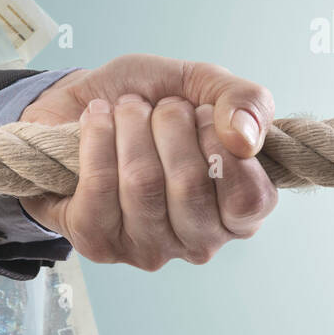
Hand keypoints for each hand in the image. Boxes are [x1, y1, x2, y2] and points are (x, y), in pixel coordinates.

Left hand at [20, 54, 277, 268]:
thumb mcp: (205, 85)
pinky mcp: (97, 243)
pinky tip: (96, 119)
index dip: (222, 143)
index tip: (201, 111)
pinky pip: (98, 185)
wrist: (83, 101)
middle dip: (170, 124)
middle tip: (160, 105)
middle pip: (190, 185)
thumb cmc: (152, 101)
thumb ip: (244, 102)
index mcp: (237, 214)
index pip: (249, 199)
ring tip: (127, 107)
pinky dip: (96, 136)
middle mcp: (198, 242)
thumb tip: (245, 140)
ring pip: (142, 183)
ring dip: (132, 125)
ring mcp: (147, 249)